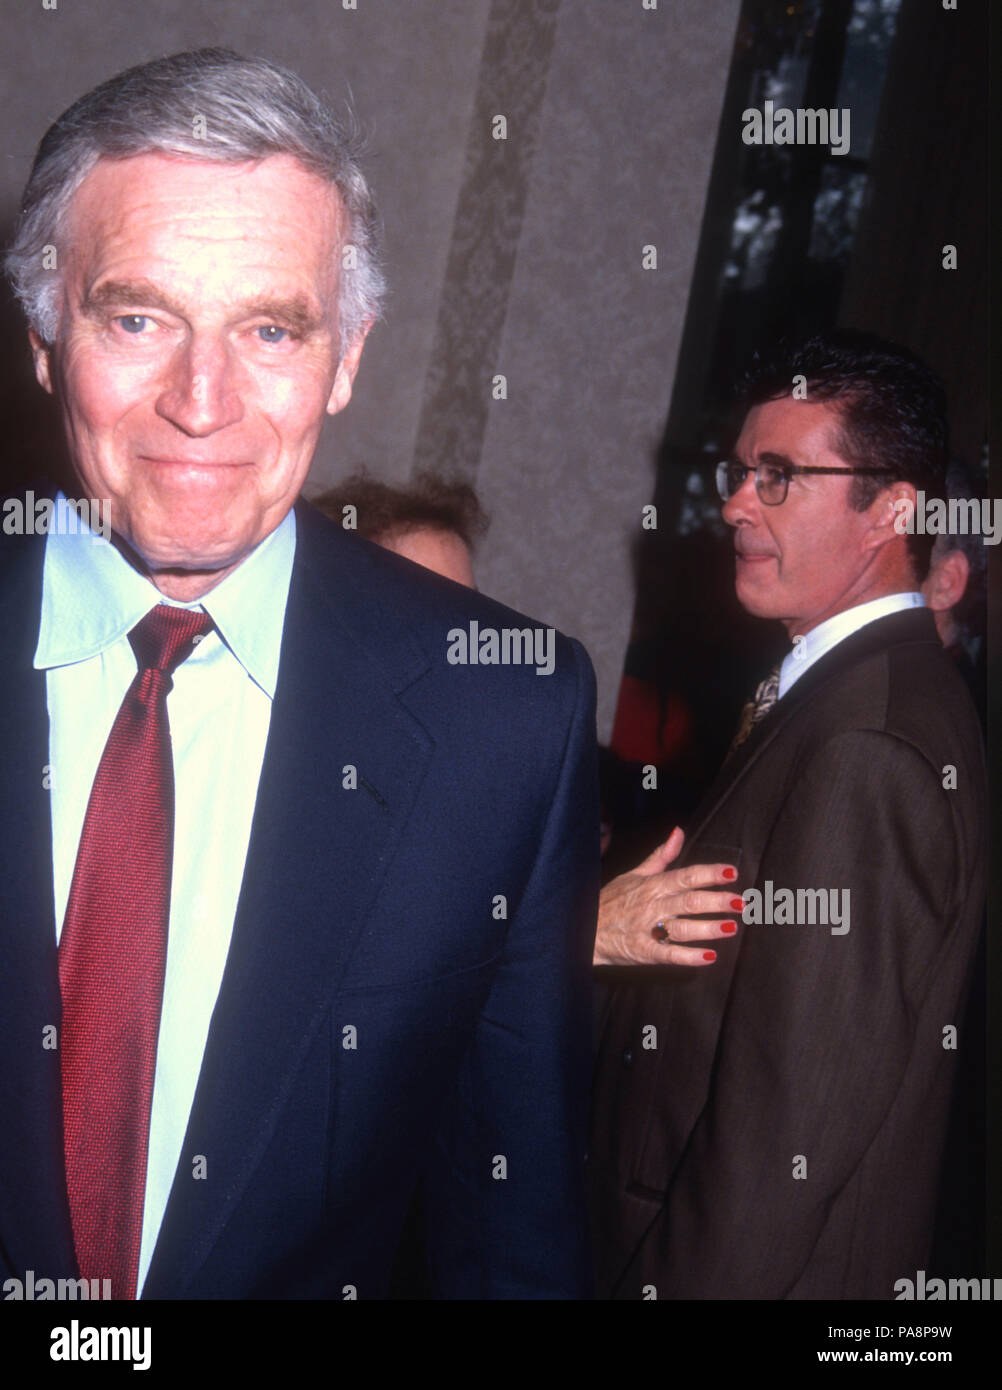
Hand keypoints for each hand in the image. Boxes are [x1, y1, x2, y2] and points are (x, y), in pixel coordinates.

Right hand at [593, 826, 740, 966]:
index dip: (709, 873)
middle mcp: (652, 905)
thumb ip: (661, 856)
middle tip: (741, 902)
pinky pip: (668, 954)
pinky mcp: (643, 951)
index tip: (731, 872)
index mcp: (652, 884)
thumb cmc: (612, 900)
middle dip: (717, 901)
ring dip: (708, 928)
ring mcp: (647, 929)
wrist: (584, 929)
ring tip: (732, 927)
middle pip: (689, 901)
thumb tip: (679, 832)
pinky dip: (689, 956)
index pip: (685, 876)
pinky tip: (709, 957)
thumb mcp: (634, 874)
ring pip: (682, 928)